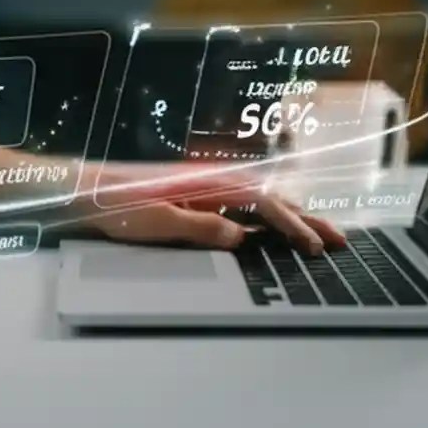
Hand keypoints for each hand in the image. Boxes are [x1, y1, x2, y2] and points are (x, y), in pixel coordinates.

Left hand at [80, 162, 345, 254]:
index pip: (263, 204)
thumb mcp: (157, 223)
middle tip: (339, 240)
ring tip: (319, 233)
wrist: (87, 190)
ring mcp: (208, 186)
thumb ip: (200, 228)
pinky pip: (244, 205)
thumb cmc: (118, 206)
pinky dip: (269, 216)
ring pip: (262, 200)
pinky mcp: (198, 195)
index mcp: (209, 183)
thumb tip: (242, 237)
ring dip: (292, 216)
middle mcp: (214, 180)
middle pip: (271, 198)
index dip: (292, 226)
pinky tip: (276, 228)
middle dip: (306, 219)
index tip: (313, 247)